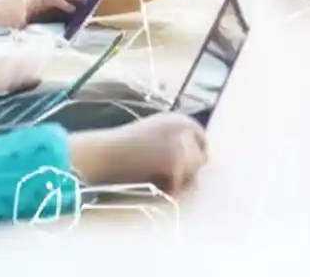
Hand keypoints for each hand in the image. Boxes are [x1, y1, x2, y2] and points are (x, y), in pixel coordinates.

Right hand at [75, 113, 208, 192]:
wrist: (105, 152)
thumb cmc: (124, 147)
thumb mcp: (155, 134)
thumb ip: (178, 142)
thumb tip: (204, 160)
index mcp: (180, 119)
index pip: (202, 141)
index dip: (193, 157)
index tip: (182, 168)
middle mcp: (186, 128)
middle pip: (201, 159)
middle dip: (188, 171)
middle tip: (166, 178)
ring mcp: (183, 145)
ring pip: (193, 175)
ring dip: (178, 182)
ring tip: (156, 179)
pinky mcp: (177, 163)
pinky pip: (179, 186)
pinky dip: (166, 189)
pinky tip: (150, 181)